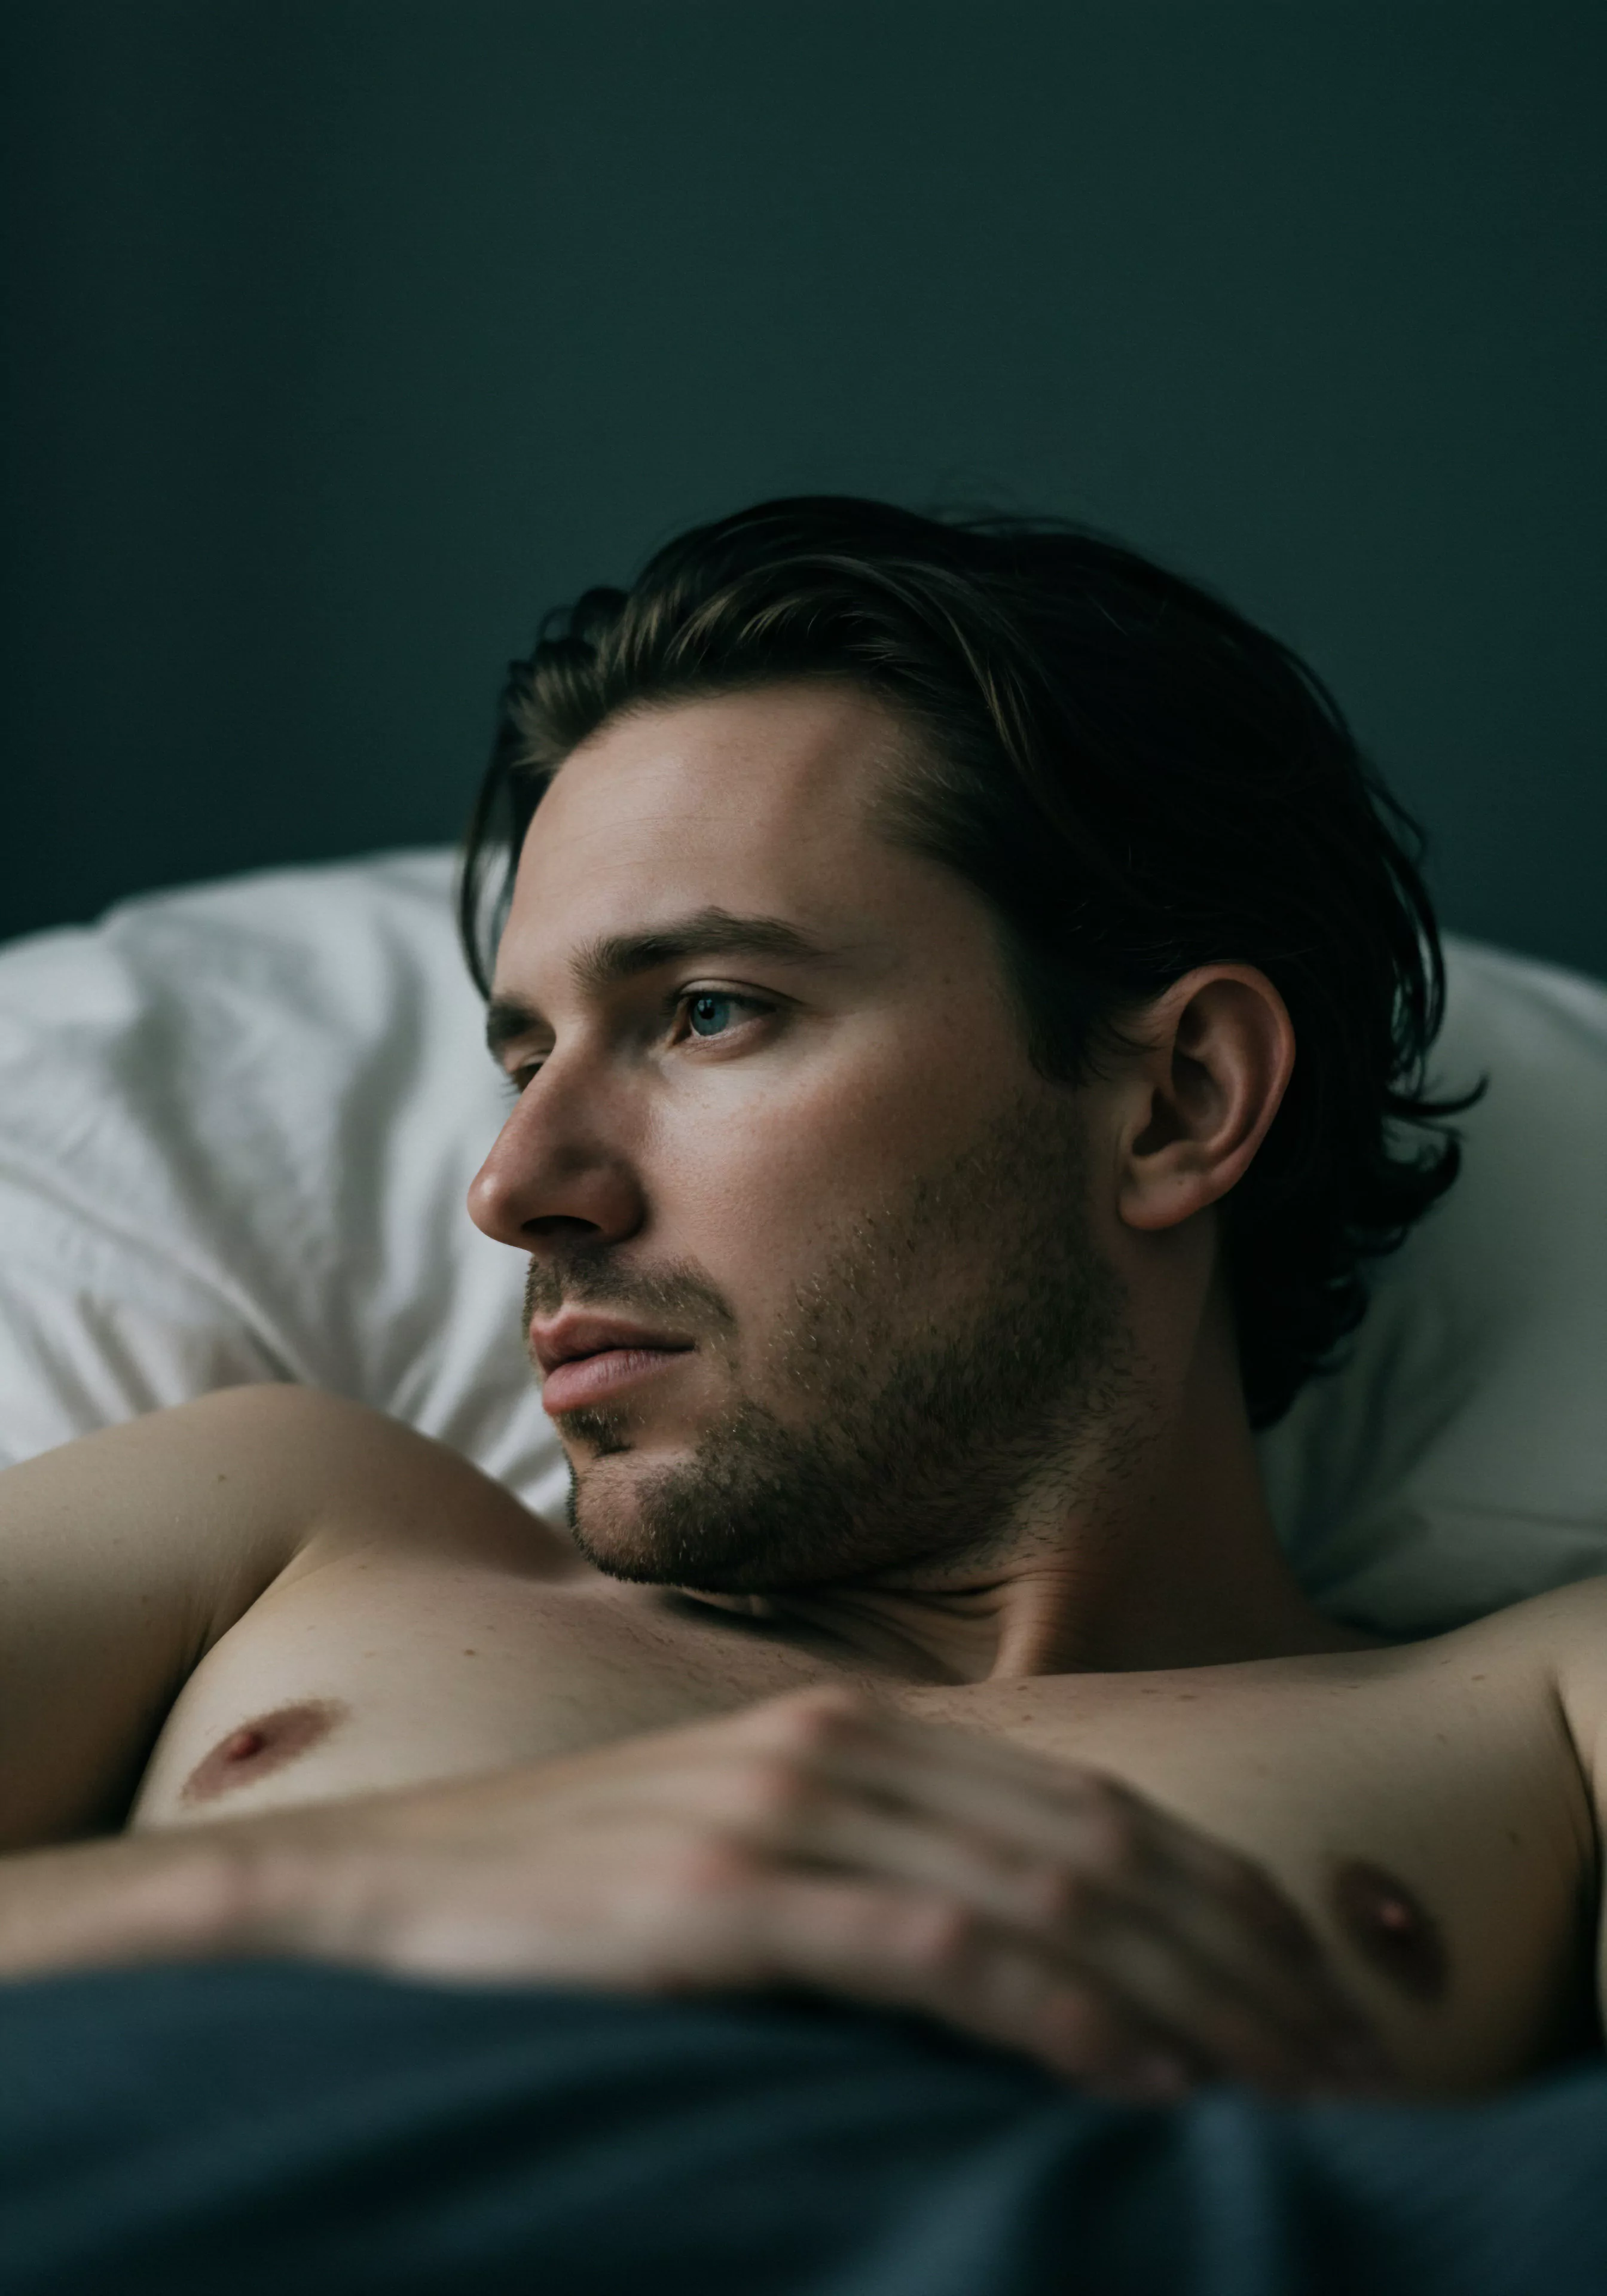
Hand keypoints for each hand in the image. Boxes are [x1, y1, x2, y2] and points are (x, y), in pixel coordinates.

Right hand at [266, 1686, 1390, 2102]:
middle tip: (1340, 2051)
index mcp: (856, 1721)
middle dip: (1240, 1953)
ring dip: (1184, 1998)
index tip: (1313, 1977)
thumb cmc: (578, 1883)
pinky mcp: (724, 1896)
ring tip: (1283, 2083)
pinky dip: (1058, 2018)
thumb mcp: (749, 1840)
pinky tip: (1136, 2080)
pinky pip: (938, 1954)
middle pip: (1097, 1844)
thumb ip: (880, 1857)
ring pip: (1042, 1899)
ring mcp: (781, 1813)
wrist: (389, 1883)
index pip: (1092, 1799)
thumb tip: (1033, 1947)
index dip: (1220, 1888)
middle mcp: (838, 1743)